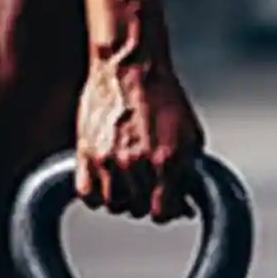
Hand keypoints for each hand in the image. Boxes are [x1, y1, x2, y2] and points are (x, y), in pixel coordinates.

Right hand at [75, 38, 203, 222]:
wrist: (131, 65)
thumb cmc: (164, 96)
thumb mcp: (191, 133)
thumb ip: (190, 171)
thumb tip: (188, 204)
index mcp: (167, 159)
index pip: (163, 212)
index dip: (167, 210)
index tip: (168, 203)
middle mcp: (136, 163)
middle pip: (138, 210)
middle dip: (147, 202)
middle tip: (149, 187)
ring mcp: (108, 159)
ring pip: (112, 205)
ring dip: (122, 199)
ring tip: (129, 182)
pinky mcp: (86, 151)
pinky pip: (87, 194)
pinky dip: (97, 194)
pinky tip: (108, 180)